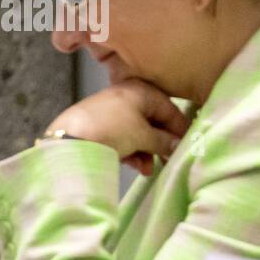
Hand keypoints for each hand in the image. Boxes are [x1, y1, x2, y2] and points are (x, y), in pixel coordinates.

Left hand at [47, 80, 189, 175]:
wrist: (70, 138)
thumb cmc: (113, 129)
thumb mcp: (143, 135)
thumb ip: (165, 140)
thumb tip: (179, 145)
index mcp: (142, 90)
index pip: (171, 110)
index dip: (181, 130)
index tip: (189, 147)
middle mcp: (128, 96)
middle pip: (155, 122)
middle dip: (161, 144)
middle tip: (169, 161)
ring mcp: (113, 111)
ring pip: (140, 132)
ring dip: (147, 152)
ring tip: (147, 170)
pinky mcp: (101, 126)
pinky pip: (125, 138)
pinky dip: (132, 151)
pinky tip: (134, 166)